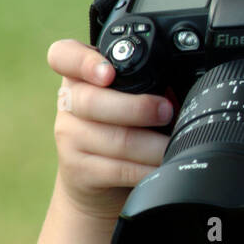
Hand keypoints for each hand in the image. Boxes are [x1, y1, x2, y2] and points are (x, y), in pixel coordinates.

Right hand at [47, 38, 174, 221]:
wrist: (96, 186)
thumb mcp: (126, 99)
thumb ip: (143, 86)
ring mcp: (70, 138)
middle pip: (93, 102)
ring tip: (172, 145)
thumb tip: (179, 90)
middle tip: (166, 111)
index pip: (64, 56)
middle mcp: (69, 104)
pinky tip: (159, 166)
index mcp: (80, 77)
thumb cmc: (121, 130)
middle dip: (137, 108)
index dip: (83, 62)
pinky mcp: (79, 171)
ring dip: (151, 144)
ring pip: (113, 139)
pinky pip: (118, 169)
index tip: (108, 73)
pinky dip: (145, 168)